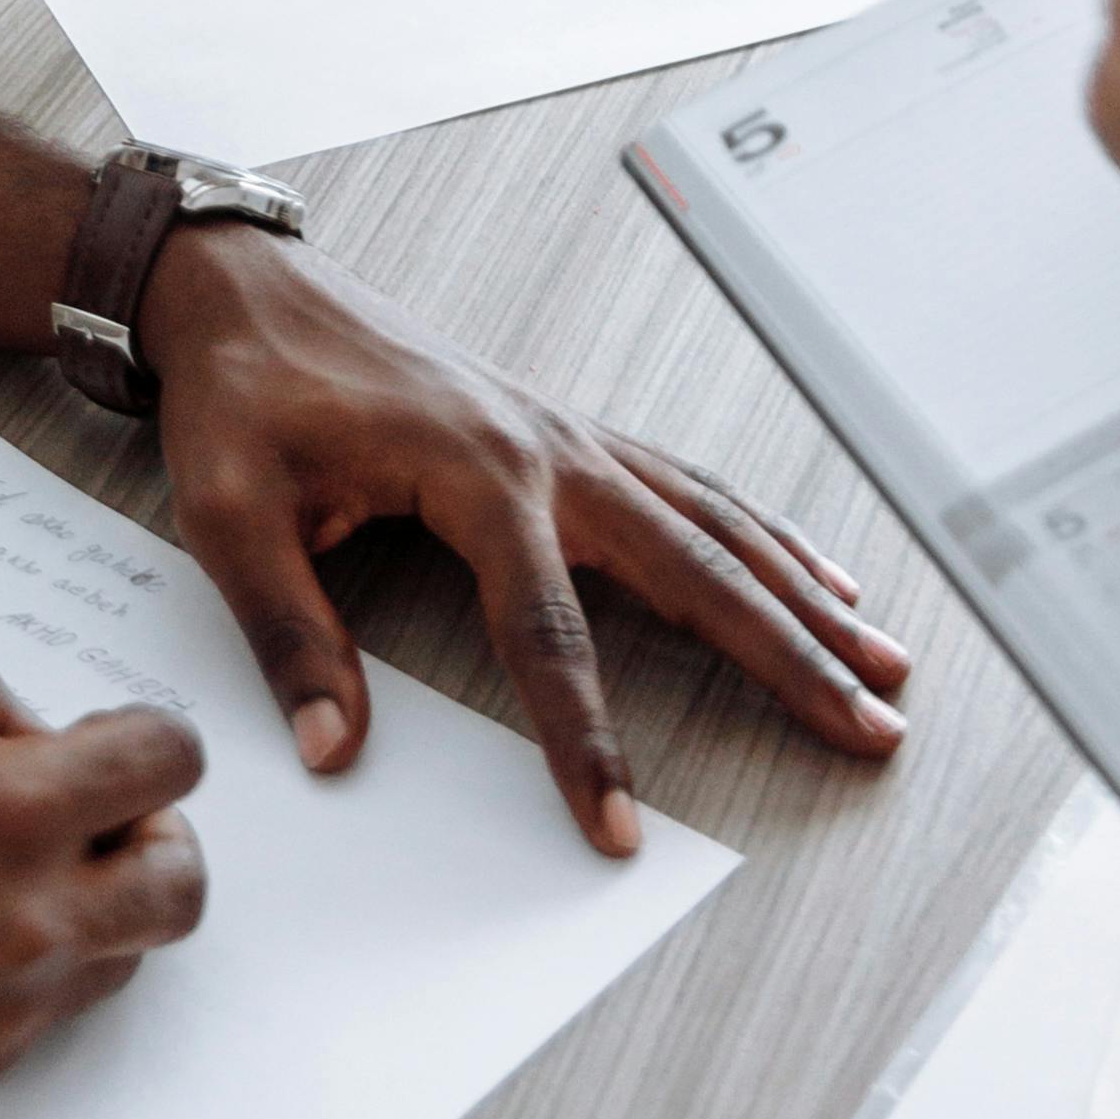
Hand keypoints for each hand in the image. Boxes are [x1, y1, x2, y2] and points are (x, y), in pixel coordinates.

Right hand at [0, 658, 205, 1118]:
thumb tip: (37, 732)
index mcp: (3, 813)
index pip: (164, 762)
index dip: (146, 740)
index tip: (106, 741)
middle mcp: (30, 917)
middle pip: (181, 879)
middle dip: (155, 834)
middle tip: (95, 815)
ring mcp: (14, 1003)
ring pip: (131, 947)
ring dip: (101, 900)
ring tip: (12, 870)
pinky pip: (60, 1001)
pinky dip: (39, 958)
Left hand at [142, 222, 906, 851]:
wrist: (246, 287)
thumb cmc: (240, 395)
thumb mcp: (229, 512)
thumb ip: (288, 633)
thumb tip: (336, 751)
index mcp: (473, 473)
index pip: (546, 631)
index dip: (582, 740)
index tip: (617, 831)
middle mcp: (547, 449)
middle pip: (694, 567)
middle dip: (791, 655)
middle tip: (874, 727)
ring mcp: (568, 434)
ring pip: (715, 523)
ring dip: (806, 595)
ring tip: (890, 663)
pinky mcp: (567, 432)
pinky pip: (690, 487)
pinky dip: (765, 536)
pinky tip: (819, 575)